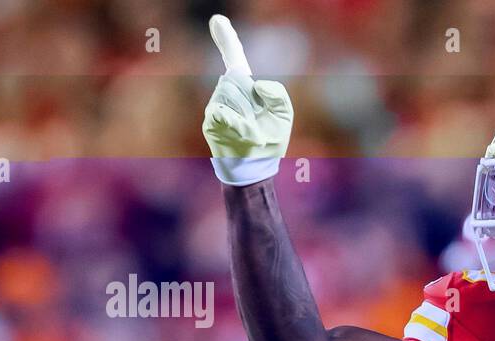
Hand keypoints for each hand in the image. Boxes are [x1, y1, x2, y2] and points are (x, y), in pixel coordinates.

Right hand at [202, 15, 292, 185]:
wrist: (256, 168)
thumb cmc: (270, 142)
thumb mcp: (284, 117)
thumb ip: (279, 95)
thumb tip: (257, 84)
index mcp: (245, 88)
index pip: (235, 59)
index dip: (227, 40)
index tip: (218, 20)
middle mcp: (227, 93)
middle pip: (236, 79)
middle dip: (252, 101)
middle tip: (258, 123)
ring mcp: (217, 106)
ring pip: (230, 95)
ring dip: (247, 115)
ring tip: (251, 132)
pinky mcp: (210, 121)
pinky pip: (221, 112)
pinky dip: (238, 123)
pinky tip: (244, 134)